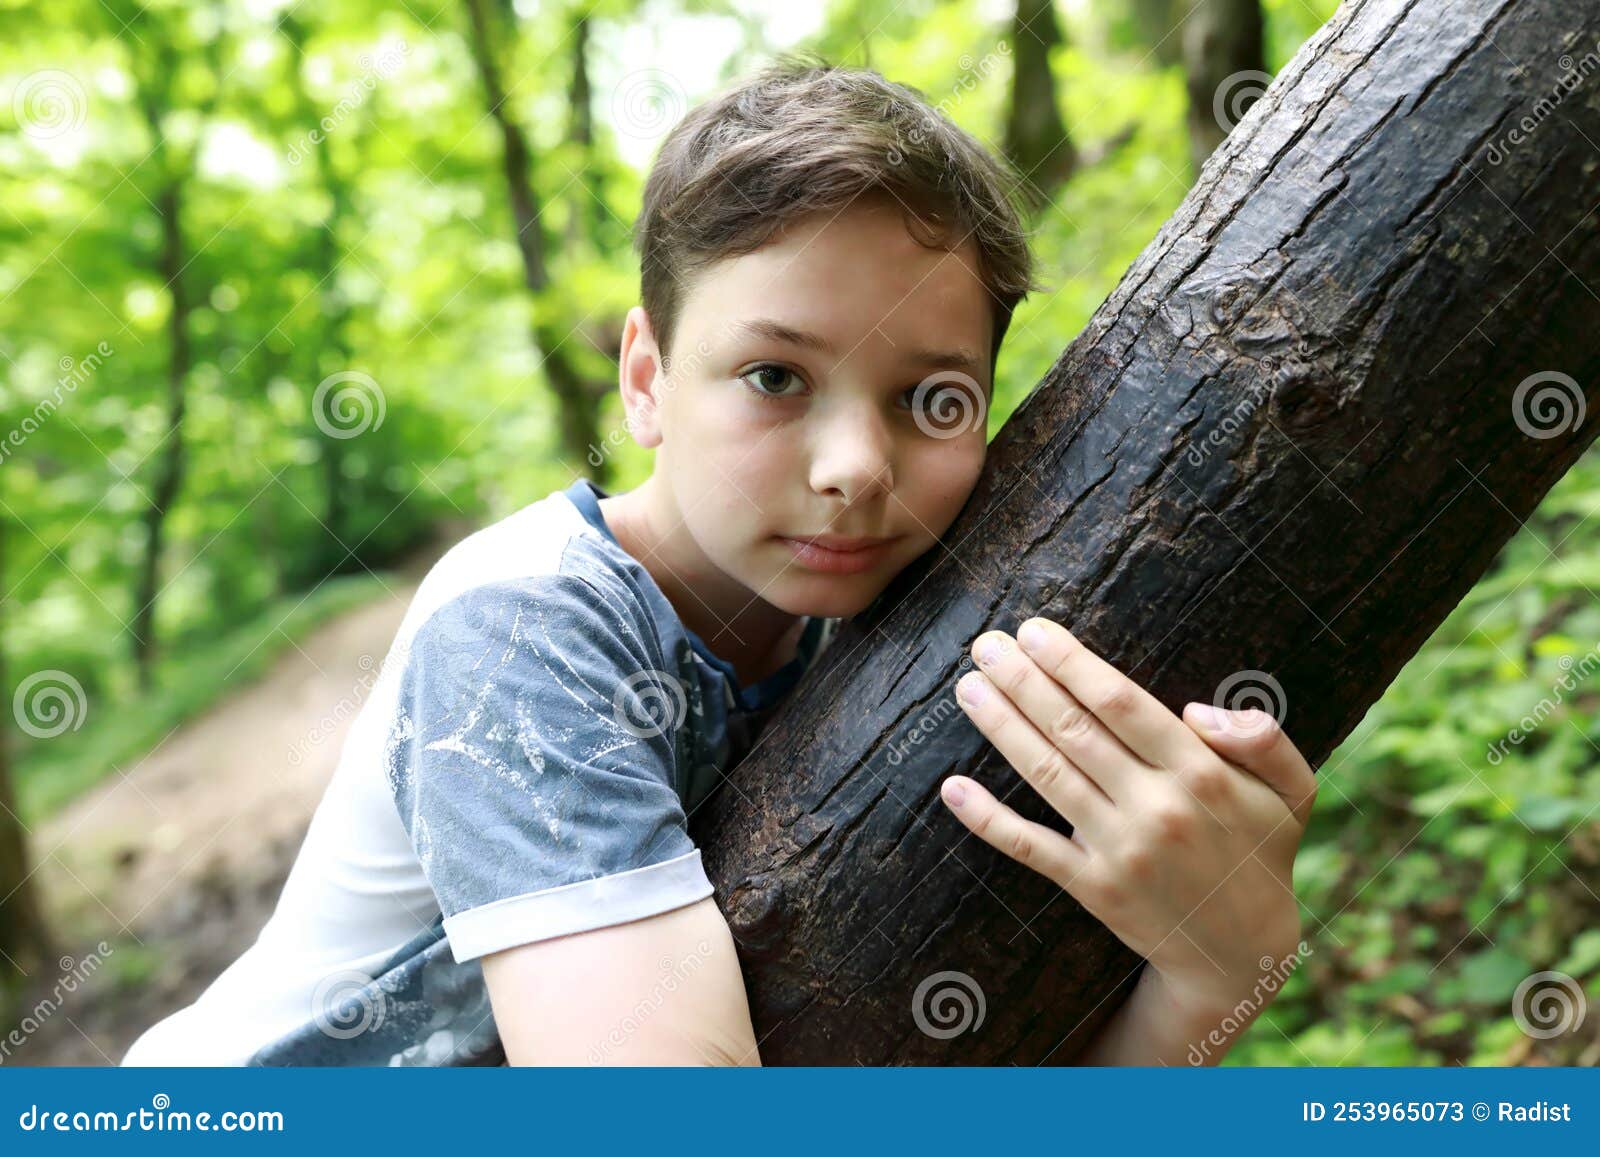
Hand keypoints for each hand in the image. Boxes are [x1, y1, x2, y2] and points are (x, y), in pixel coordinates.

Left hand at [940, 617, 1316, 1033]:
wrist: (1240, 953)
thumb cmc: (1259, 852)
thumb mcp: (1291, 791)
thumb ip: (1263, 738)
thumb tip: (1199, 709)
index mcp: (1200, 773)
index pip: (1122, 704)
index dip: (1073, 664)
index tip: (1035, 630)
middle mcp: (1156, 808)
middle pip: (1074, 729)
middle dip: (1024, 681)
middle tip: (985, 644)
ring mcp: (1120, 850)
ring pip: (1047, 775)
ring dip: (1001, 727)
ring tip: (968, 688)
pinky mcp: (1093, 888)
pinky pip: (1031, 847)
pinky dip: (987, 818)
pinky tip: (953, 787)